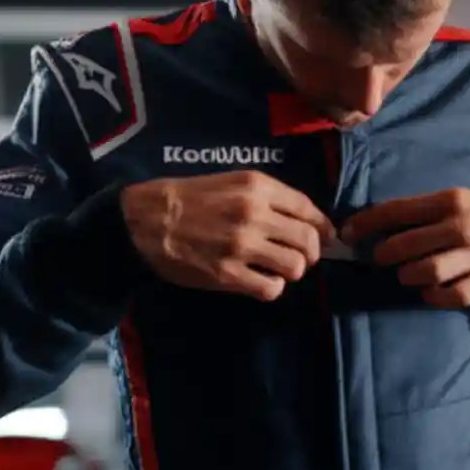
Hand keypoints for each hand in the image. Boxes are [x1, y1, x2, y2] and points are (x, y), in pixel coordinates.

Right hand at [121, 170, 335, 301]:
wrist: (144, 220)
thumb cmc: (186, 197)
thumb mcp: (230, 181)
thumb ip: (266, 197)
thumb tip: (301, 219)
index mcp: (258, 187)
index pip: (308, 209)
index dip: (323, 227)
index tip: (325, 236)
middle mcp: (255, 215)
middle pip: (308, 241)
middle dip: (311, 252)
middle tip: (301, 257)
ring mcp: (243, 246)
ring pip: (295, 267)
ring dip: (292, 271)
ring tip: (278, 269)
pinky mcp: (228, 275)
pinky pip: (271, 289)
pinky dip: (272, 288)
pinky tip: (260, 282)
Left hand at [340, 188, 469, 308]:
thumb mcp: (467, 201)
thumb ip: (428, 211)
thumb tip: (382, 223)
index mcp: (453, 200)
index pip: (397, 210)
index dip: (367, 223)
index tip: (348, 233)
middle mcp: (462, 226)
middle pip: (404, 245)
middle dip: (384, 255)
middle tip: (380, 259)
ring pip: (423, 272)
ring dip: (407, 275)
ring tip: (407, 274)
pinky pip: (445, 296)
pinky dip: (431, 296)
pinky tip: (430, 291)